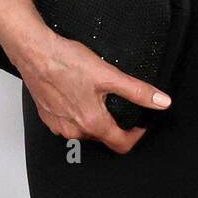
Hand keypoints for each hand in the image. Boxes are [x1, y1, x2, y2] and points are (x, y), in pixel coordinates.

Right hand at [0, 0, 171, 153]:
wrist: (36, 53)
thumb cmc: (66, 62)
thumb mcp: (109, 75)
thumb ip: (137, 91)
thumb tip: (161, 102)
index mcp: (92, 123)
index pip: (121, 144)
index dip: (136, 136)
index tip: (141, 125)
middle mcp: (74, 130)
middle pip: (104, 137)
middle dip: (116, 124)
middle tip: (120, 104)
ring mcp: (59, 126)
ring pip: (86, 130)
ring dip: (96, 119)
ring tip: (99, 96)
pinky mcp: (49, 118)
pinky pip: (69, 123)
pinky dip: (78, 113)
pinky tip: (79, 94)